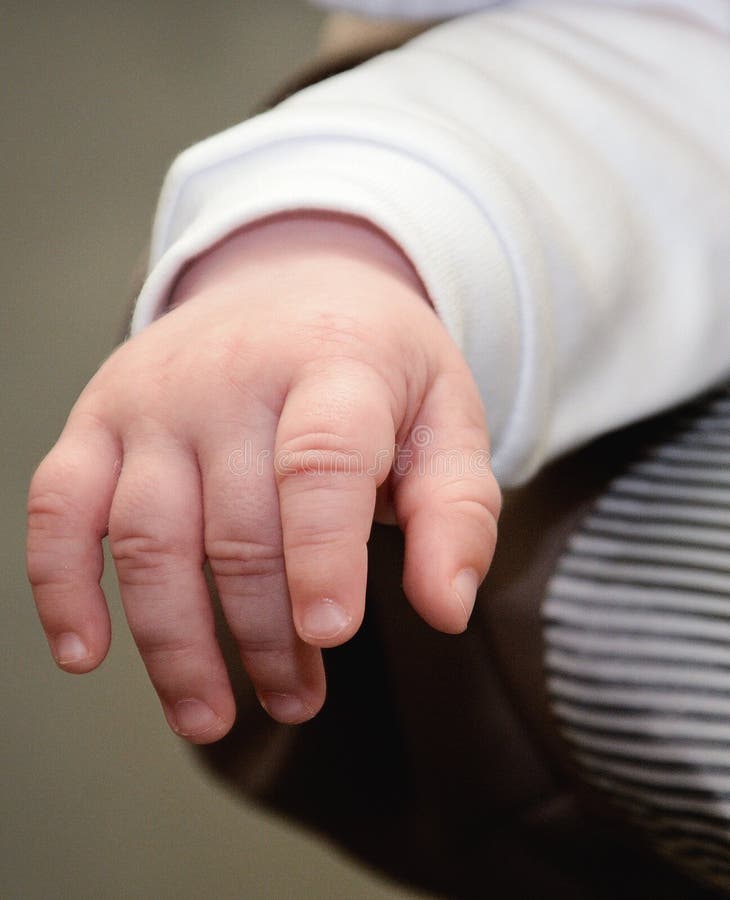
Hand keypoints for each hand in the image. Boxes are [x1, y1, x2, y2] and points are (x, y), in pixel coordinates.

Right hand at [26, 212, 499, 742]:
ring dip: (175, 642)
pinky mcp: (99, 418)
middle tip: (298, 699)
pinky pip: (59, 506)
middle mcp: (231, 375)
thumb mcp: (446, 415)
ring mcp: (153, 398)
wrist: (286, 283)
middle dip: (267, 635)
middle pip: (237, 525)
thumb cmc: (374, 364)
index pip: (319, 461)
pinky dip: (61, 586)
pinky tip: (86, 654)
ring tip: (210, 715)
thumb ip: (458, 510)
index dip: (323, 552)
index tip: (331, 635)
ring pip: (146, 536)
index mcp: (334, 361)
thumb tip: (447, 609)